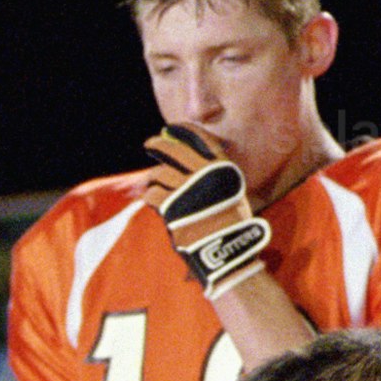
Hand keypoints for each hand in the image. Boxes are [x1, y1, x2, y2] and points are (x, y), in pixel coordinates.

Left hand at [139, 123, 273, 299]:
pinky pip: (152, 194)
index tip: (172, 128)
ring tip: (152, 183)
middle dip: (159, 145)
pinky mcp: (171, 206)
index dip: (184, 130)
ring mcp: (187, 189)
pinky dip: (149, 196)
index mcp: (223, 169)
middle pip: (174, 150)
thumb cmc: (231, 227)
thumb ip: (214, 178)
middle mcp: (204, 174)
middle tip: (150, 144)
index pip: (202, 139)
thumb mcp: (232, 195)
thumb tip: (192, 163)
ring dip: (153, 178)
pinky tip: (150, 200)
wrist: (226, 253)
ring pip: (159, 174)